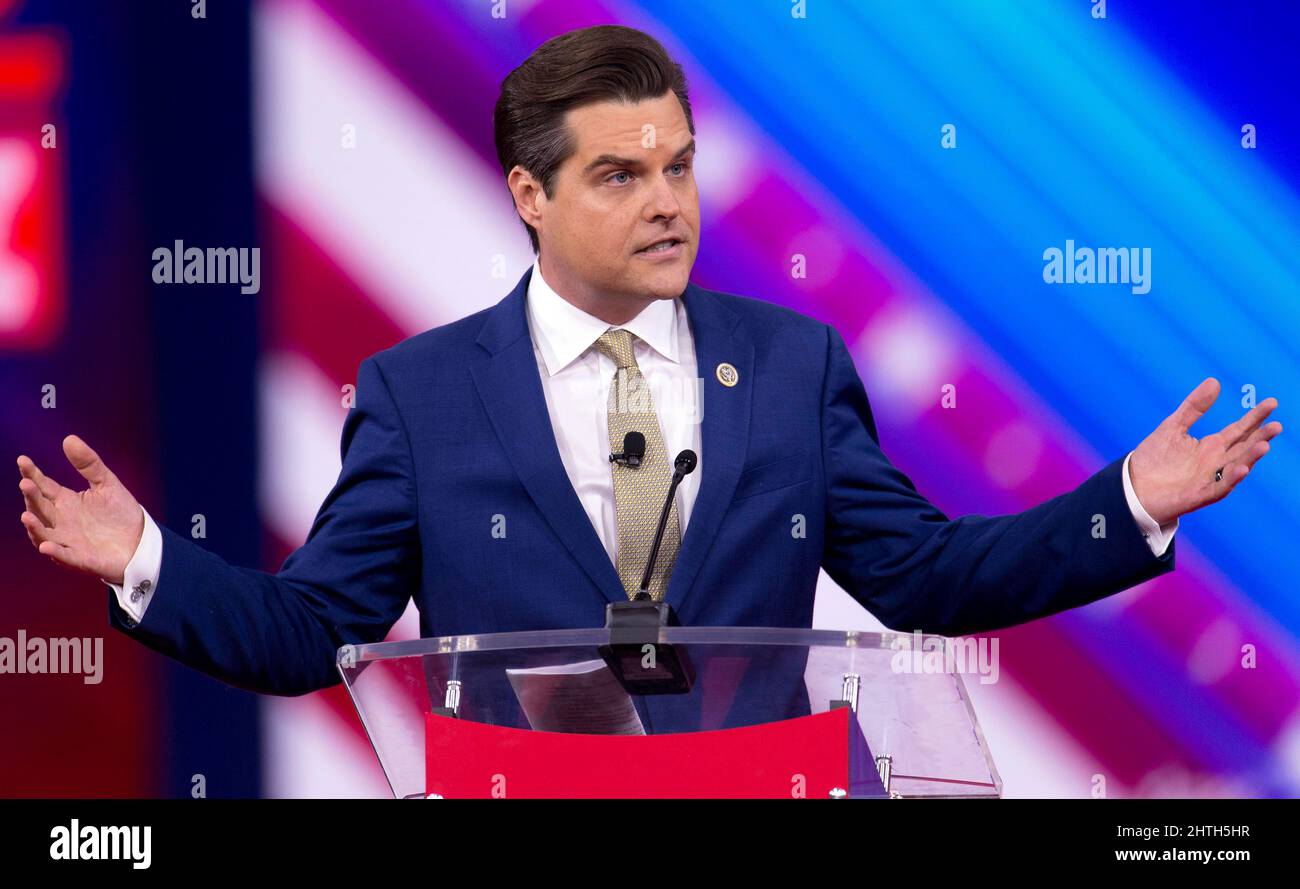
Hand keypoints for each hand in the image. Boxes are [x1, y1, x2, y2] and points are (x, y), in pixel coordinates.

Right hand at [16, 435, 144, 585]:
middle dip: (31, 497)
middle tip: (25, 483)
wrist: (142, 542)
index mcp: (66, 502)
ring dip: (35, 527)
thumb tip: (69, 438)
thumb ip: (89, 464)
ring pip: (44, 534)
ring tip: (27, 515)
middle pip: (40, 508)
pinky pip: (64, 556)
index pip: (44, 486)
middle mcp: (61, 521)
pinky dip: (54, 552)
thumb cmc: (120, 513)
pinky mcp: (80, 559)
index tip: (23, 460)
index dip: (32, 474)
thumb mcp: (107, 484)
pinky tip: (46, 546)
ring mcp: (68, 541)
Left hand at [1129, 378, 1281, 525]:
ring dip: (1250, 458)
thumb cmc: (1154, 458)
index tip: (1272, 402)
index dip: (1255, 417)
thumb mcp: (1173, 426)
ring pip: (1236, 468)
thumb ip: (1194, 407)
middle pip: (1243, 448)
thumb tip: (1214, 381)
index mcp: (1211, 446)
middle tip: (1276, 425)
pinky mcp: (1199, 495)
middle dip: (1260, 437)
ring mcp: (1210, 479)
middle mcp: (1216, 462)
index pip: (1239, 429)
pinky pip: (1219, 488)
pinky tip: (1241, 469)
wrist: (1132, 486)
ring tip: (1264, 445)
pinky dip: (1231, 479)